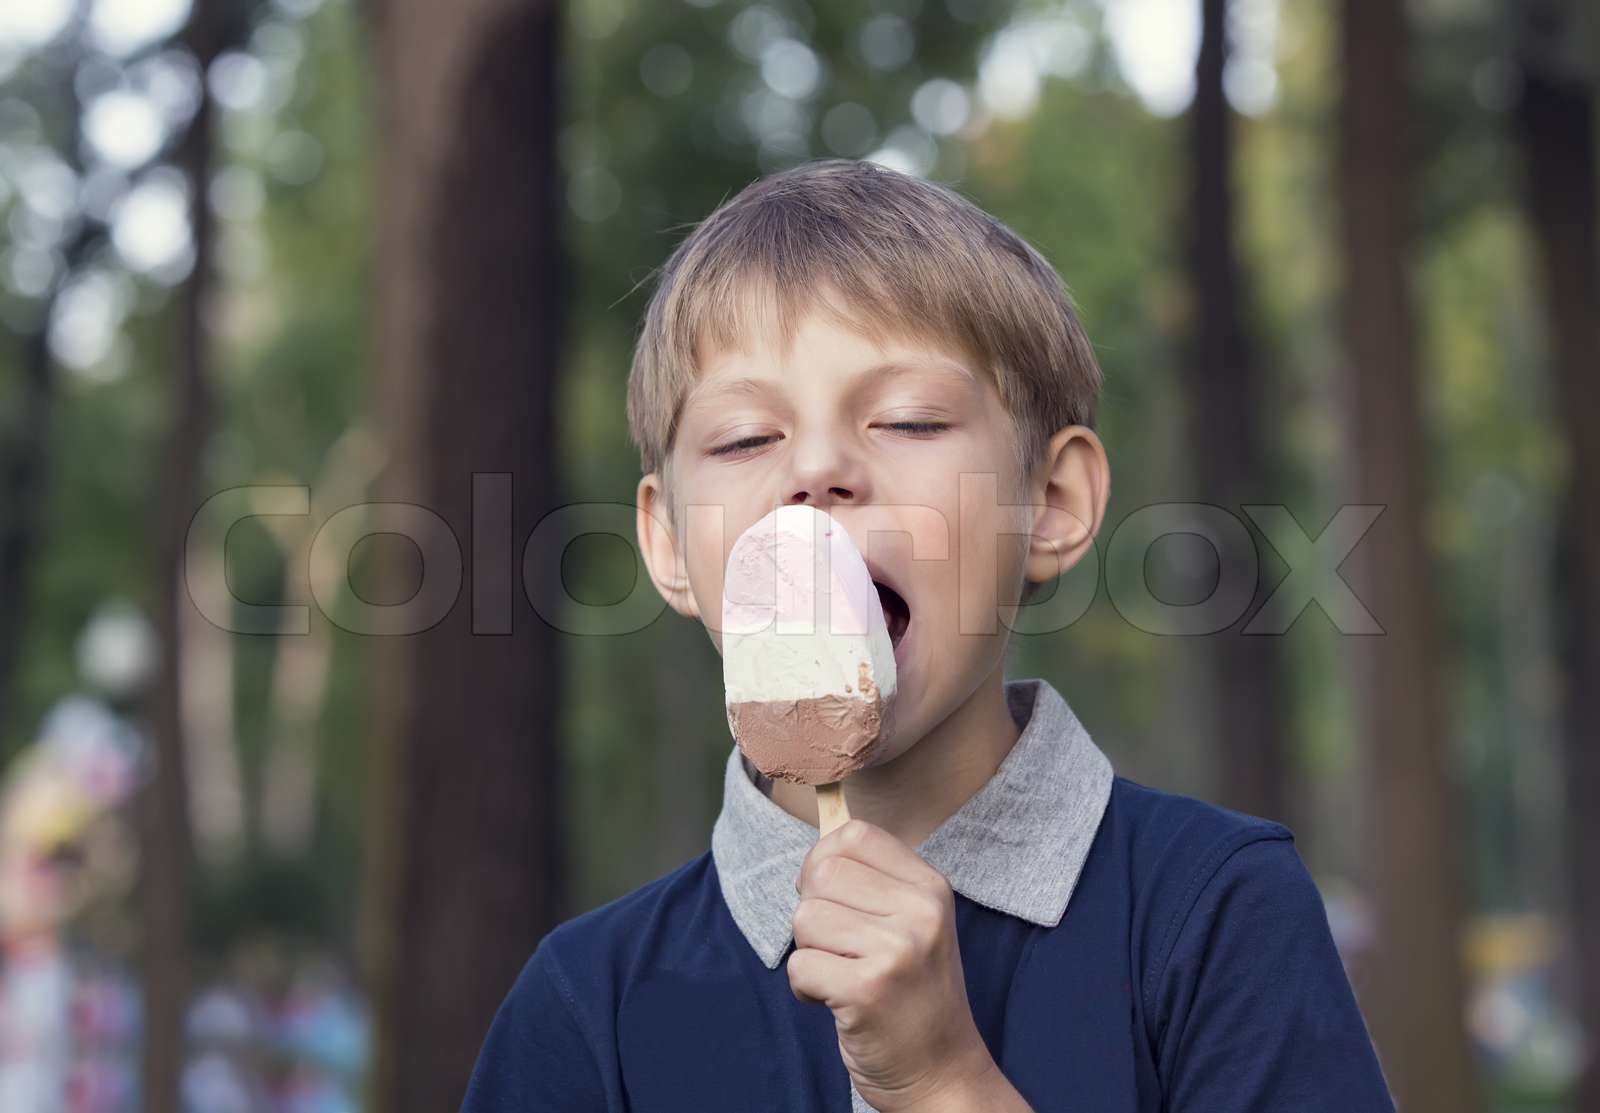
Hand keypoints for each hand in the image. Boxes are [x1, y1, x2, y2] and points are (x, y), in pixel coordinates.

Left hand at [787, 819, 996, 1112]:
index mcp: (931, 886)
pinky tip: (840, 1002)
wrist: (942, 1072)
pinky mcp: (868, 990)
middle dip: (814, 912)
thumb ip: (873, 878)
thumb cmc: (914, 994)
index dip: (824, 862)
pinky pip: (800, 965)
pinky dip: (807, 989)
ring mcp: (897, 950)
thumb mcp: (912, 923)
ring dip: (811, 954)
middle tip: (842, 948)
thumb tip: (824, 824)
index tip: (833, 897)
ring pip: (805, 918)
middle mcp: (920, 912)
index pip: (854, 836)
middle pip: (821, 873)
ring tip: (845, 976)